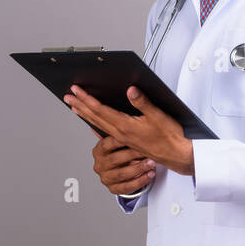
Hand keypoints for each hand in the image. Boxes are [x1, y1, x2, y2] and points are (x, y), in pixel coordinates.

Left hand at [63, 83, 194, 177]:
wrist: (176, 155)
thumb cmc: (170, 137)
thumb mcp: (159, 116)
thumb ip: (143, 102)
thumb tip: (130, 90)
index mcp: (126, 126)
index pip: (100, 110)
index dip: (87, 99)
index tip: (76, 90)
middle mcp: (121, 133)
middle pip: (94, 117)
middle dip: (80, 105)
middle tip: (67, 96)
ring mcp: (122, 138)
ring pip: (98, 124)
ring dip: (84, 114)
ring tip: (74, 106)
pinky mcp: (126, 140)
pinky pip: (105, 130)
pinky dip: (95, 123)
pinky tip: (91, 121)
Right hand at [91, 132, 157, 196]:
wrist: (122, 171)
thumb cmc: (122, 153)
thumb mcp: (119, 142)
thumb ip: (119, 131)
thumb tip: (124, 113)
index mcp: (98, 151)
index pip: (107, 144)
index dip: (120, 140)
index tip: (134, 136)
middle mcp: (100, 165)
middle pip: (115, 160)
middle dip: (132, 155)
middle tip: (146, 150)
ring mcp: (106, 178)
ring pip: (122, 174)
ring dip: (139, 168)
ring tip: (151, 163)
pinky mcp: (114, 189)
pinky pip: (127, 187)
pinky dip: (140, 181)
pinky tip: (150, 175)